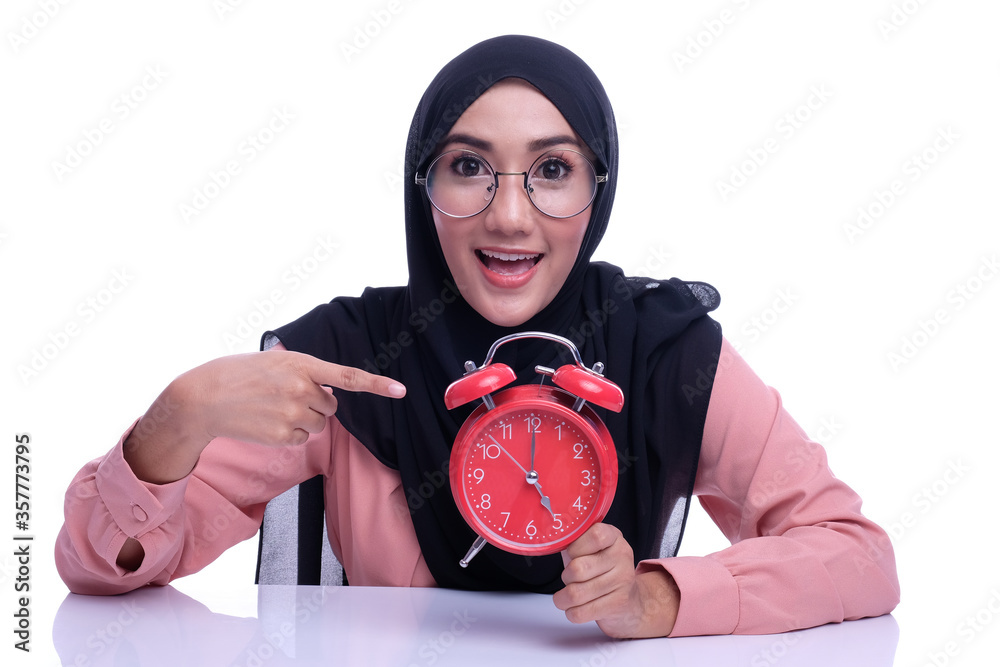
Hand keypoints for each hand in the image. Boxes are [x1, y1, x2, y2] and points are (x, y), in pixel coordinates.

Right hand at [125, 349, 405, 483]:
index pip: (347, 376)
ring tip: (272, 409)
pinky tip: (266, 423)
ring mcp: (291, 414)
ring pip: (318, 425)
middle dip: (316, 404)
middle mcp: (300, 388)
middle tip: (286, 397)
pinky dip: (288, 434)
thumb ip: (303, 371)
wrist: (201, 399)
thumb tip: (328, 391)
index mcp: (300, 364)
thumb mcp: (272, 360)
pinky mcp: (281, 436)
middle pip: (331, 407)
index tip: (400, 391)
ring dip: (303, 420)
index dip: (376, 384)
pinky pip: (301, 439)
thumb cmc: (236, 375)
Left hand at [553, 523, 679, 638]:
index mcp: (614, 537)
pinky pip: (581, 612)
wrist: (630, 601)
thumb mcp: (590, 549)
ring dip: (563, 598)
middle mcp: (622, 556)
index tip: (571, 553)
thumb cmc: (601, 570)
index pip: (594, 536)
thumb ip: (574, 541)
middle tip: (568, 578)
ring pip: (576, 593)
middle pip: (578, 569)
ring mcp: (622, 581)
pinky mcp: (618, 604)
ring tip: (565, 596)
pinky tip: (574, 608)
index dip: (575, 547)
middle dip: (565, 577)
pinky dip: (571, 612)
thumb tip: (555, 540)